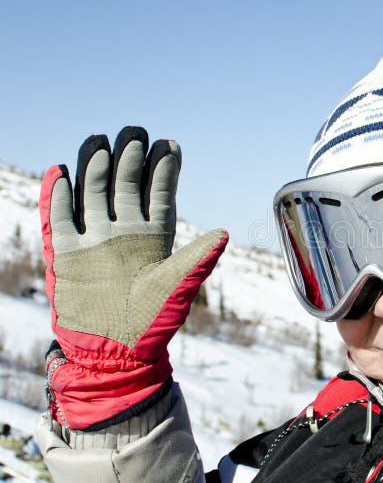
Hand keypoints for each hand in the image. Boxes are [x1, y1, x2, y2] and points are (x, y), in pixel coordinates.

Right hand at [39, 127, 227, 429]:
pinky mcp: (65, 254)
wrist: (115, 352)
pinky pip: (58, 219)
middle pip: (125, 184)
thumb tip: (225, 234)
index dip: (164, 169)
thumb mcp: (179, 287)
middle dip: (130, 156)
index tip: (170, 143)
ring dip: (95, 167)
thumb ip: (197, 259)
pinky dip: (58, 197)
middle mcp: (124, 231)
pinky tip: (60, 173)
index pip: (159, 193)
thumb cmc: (154, 321)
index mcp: (154, 235)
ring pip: (92, 193)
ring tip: (99, 140)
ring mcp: (94, 240)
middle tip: (134, 131)